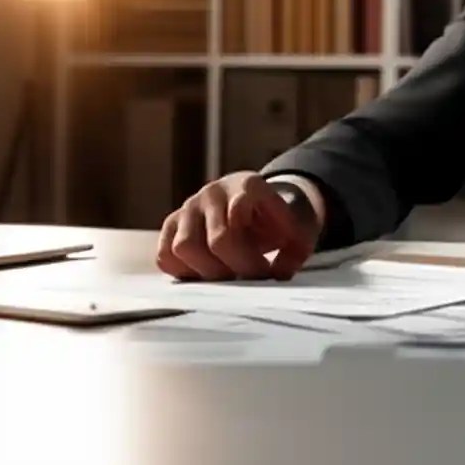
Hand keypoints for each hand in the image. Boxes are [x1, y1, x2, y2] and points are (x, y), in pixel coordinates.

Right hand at [156, 172, 324, 281]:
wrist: (260, 207)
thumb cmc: (277, 222)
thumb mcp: (299, 230)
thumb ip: (296, 250)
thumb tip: (279, 273)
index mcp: (248, 185)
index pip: (240, 220)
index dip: (252, 257)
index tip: (267, 272)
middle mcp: (214, 191)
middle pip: (216, 240)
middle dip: (235, 268)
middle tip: (249, 279)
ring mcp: (189, 206)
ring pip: (183, 247)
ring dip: (207, 272)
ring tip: (228, 277)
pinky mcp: (173, 224)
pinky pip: (165, 255)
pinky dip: (183, 271)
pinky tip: (207, 274)